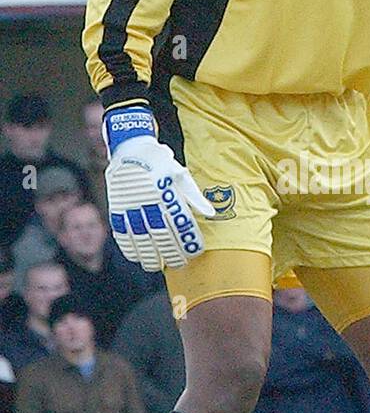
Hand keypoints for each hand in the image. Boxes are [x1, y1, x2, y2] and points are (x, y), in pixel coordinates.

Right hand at [103, 105, 213, 270]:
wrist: (129, 146)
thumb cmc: (160, 163)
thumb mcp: (180, 174)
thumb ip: (194, 196)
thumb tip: (211, 214)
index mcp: (167, 190)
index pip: (180, 222)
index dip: (188, 240)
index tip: (195, 252)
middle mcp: (148, 199)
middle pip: (162, 234)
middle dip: (172, 253)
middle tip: (180, 263)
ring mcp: (130, 204)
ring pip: (141, 237)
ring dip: (150, 256)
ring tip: (158, 266)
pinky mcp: (116, 207)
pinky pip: (121, 232)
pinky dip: (129, 247)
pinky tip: (137, 257)